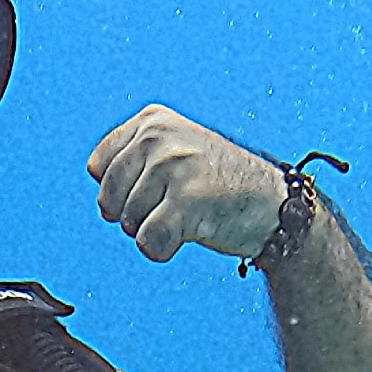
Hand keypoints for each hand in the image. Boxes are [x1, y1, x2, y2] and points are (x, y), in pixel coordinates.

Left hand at [87, 105, 283, 263]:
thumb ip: (134, 161)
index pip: (98, 167)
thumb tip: (101, 200)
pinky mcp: (187, 200)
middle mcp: (159, 137)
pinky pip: (148, 242)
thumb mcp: (174, 152)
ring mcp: (173, 166)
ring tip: (189, 215)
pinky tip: (190, 234)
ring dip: (154, 231)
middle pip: (108, 199)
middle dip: (134, 216)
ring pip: (128, 223)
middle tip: (173, 208)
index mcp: (152, 120)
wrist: (274, 204)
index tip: (153, 192)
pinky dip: (163, 250)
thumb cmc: (220, 184)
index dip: (119, 192)